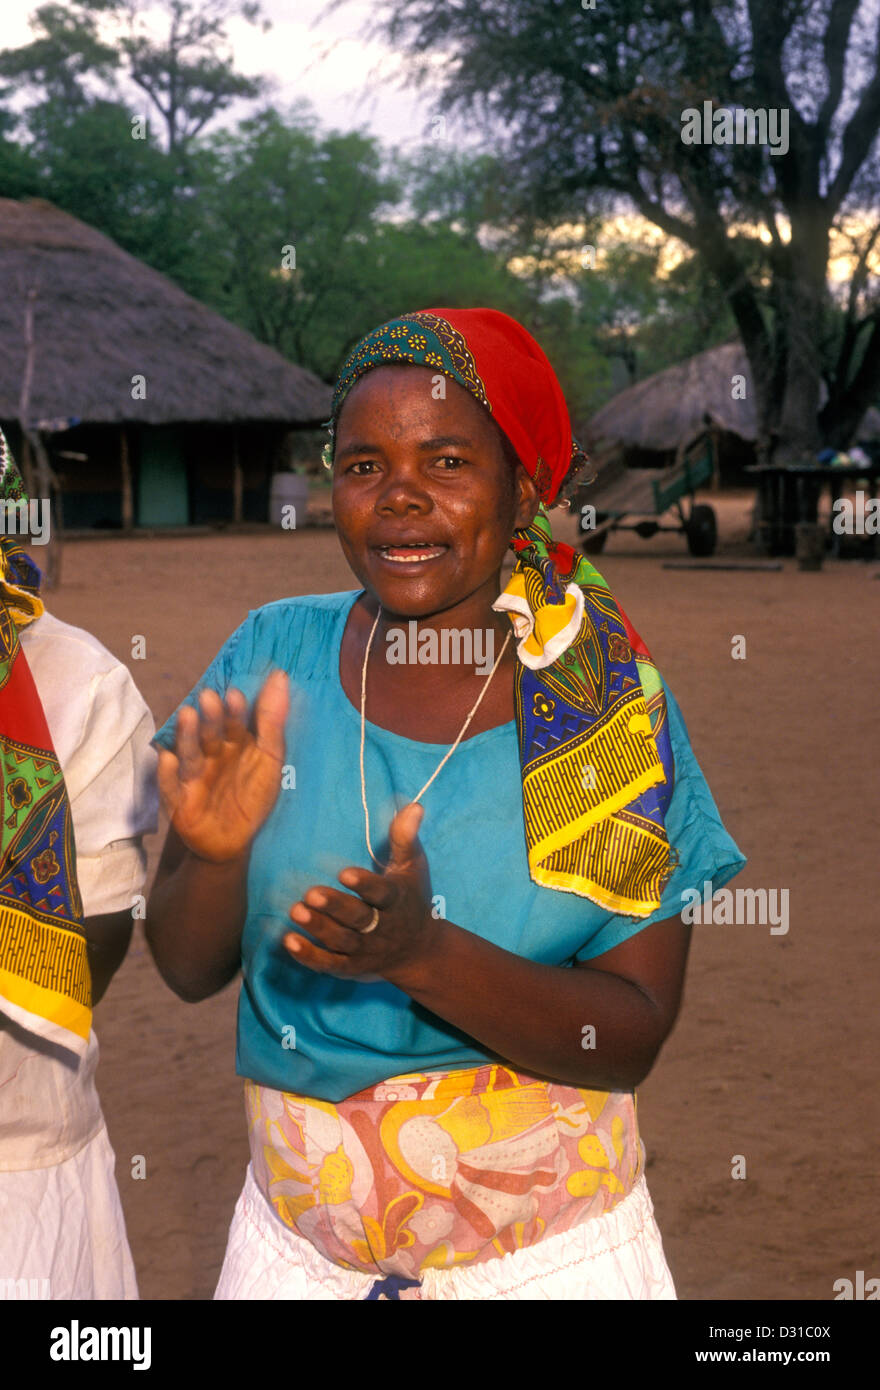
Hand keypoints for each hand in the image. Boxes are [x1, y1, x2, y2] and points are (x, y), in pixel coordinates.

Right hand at [157, 670, 288, 862]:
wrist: (234, 841)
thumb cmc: (253, 795)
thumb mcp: (271, 759)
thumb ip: (273, 720)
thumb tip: (280, 675)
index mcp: (233, 742)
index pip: (234, 721)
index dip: (235, 710)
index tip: (236, 695)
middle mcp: (210, 755)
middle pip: (209, 734)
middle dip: (210, 717)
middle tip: (209, 697)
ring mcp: (192, 776)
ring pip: (189, 753)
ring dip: (186, 735)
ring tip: (186, 715)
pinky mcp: (178, 799)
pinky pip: (170, 786)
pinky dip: (167, 774)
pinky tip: (169, 760)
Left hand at [283, 802, 438, 982]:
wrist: (419, 950)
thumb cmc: (411, 898)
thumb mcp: (412, 867)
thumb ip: (406, 838)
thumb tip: (414, 806)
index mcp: (397, 901)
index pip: (382, 893)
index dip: (365, 885)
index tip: (344, 873)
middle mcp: (383, 928)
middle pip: (359, 919)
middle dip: (335, 907)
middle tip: (310, 893)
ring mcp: (366, 950)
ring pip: (341, 941)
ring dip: (318, 928)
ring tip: (296, 910)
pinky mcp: (351, 967)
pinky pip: (330, 964)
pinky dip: (310, 956)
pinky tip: (288, 941)